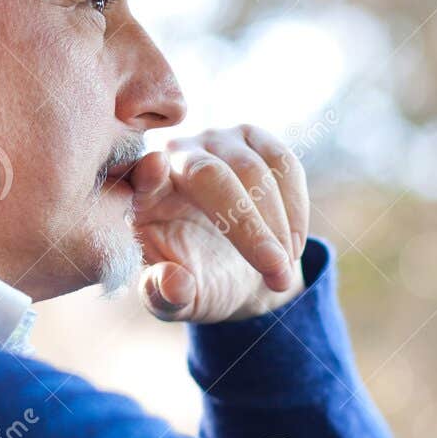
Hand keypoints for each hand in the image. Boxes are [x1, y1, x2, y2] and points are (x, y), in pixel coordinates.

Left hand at [128, 125, 308, 322]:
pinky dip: (295, 209)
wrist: (233, 268)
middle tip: (276, 272)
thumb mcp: (177, 301)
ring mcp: (215, 140)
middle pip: (209, 175)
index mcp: (142, 195)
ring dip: (277, 226)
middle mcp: (174, 155)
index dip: (148, 171)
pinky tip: (292, 246)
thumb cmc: (194, 280)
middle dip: (248, 228)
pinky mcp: (252, 137)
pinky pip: (283, 164)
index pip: (141, 174)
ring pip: (253, 171)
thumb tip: (171, 283)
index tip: (155, 168)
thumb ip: (165, 297)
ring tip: (282, 272)